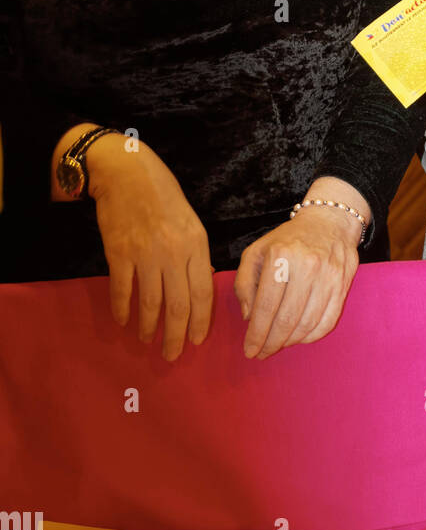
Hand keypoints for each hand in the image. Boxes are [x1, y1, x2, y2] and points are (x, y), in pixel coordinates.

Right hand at [85, 135, 213, 360]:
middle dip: (176, 336)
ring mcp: (145, 253)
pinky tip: (123, 321)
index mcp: (196, 244)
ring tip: (148, 341)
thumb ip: (195, 254)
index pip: (202, 292)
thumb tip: (200, 286)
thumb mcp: (190, 222)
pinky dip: (122, 310)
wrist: (127, 174)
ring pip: (150, 303)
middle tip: (172, 355)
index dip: (200, 321)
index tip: (196, 341)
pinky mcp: (119, 253)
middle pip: (178, 305)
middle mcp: (173, 252)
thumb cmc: (163, 196)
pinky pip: (122, 291)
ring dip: (149, 328)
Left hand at [234, 180, 369, 358]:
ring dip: (290, 341)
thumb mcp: (257, 251)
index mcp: (280, 256)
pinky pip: (328, 321)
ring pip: (307, 324)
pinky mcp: (343, 284)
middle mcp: (305, 265)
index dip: (256, 334)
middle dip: (272, 343)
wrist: (328, 221)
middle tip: (263, 353)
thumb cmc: (287, 240)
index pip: (266, 306)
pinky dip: (312, 336)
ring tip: (279, 344)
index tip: (250, 350)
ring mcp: (327, 275)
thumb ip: (244, 282)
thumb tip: (249, 317)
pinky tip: (299, 337)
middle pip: (287, 319)